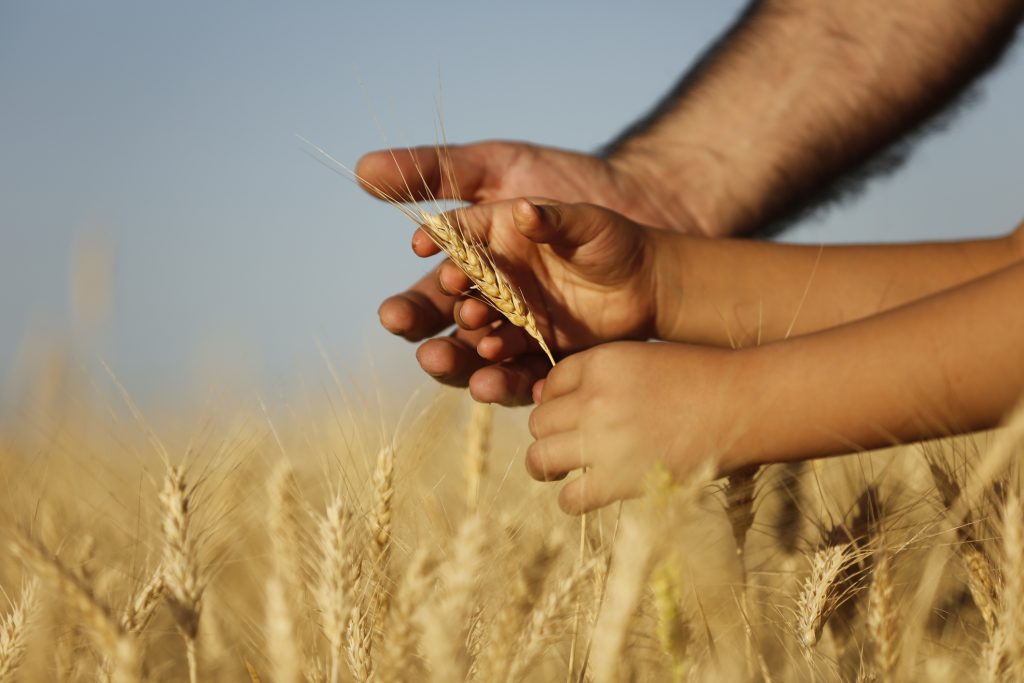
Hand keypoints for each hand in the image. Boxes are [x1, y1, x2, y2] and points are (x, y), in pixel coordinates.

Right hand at [424, 198, 660, 364]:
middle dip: (420, 314)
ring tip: (458, 354)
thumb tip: (523, 212)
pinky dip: (502, 379)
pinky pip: (509, 373)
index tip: (420, 249)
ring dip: (457, 352)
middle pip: (444, 304)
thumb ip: (551, 216)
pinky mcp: (531, 357)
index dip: (434, 248)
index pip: (452, 245)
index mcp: (494, 243)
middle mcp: (493, 286)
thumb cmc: (612, 238)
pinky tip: (494, 382)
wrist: (650, 286)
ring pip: (470, 343)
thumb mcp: (584, 217)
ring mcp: (509, 325)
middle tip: (401, 321)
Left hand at [526, 341, 755, 513]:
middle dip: (551, 432)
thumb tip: (544, 397)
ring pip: (539, 459)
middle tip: (572, 441)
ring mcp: (603, 443)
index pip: (550, 385)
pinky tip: (589, 490)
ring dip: (548, 465)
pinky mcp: (619, 482)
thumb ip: (597, 374)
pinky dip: (572, 498)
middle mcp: (594, 400)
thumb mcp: (642, 359)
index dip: (558, 400)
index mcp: (600, 363)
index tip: (576, 412)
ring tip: (565, 468)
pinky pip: (568, 498)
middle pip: (538, 422)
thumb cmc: (700, 379)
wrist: (744, 407)